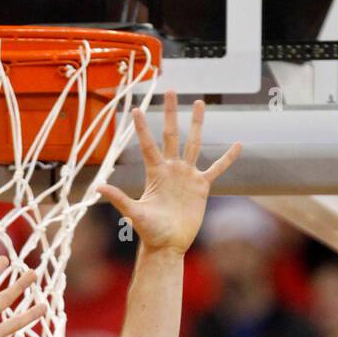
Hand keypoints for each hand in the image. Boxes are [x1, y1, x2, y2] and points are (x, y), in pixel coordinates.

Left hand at [99, 92, 241, 255]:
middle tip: (171, 91)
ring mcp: (187, 176)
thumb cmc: (150, 232)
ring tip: (200, 103)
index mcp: (155, 172)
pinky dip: (227, 158)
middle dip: (171, 113)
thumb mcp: (134, 213)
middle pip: (171, 135)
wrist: (168, 245)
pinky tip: (238, 145)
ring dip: (197, 124)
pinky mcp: (201, 187)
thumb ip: (119, 198)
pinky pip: (216, 169)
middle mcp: (171, 169)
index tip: (135, 108)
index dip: (142, 127)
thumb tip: (99, 187)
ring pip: (193, 144)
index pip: (148, 144)